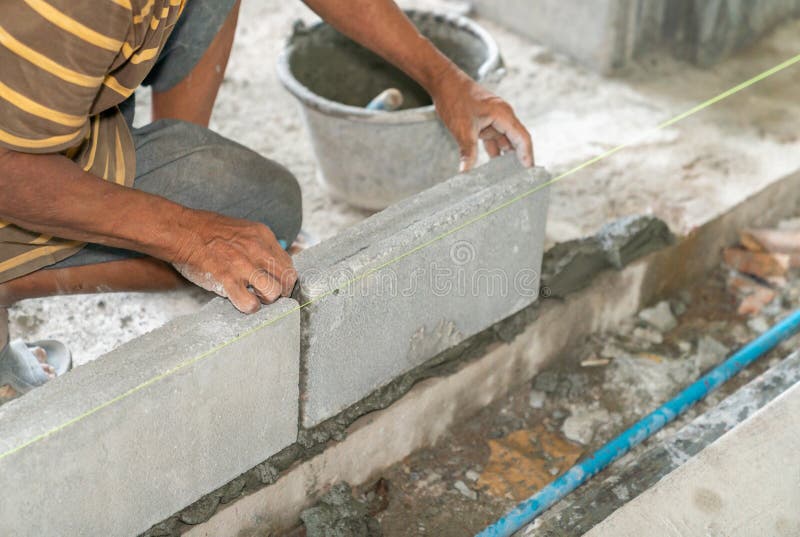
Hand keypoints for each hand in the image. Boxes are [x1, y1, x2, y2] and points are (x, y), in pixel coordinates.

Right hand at [170, 209, 296, 313]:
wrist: (182, 231)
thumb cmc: (208, 232)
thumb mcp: (243, 229)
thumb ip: (260, 245)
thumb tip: (272, 263)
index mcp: (263, 236)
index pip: (289, 264)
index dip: (285, 279)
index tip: (278, 285)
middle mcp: (258, 250)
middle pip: (287, 279)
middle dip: (280, 292)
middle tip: (268, 295)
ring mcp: (243, 265)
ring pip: (273, 293)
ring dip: (266, 300)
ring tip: (254, 297)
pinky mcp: (228, 280)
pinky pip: (250, 303)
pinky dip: (248, 307)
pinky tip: (240, 302)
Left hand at [430, 68, 533, 171]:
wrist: (443, 81)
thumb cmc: (455, 98)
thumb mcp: (462, 129)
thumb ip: (468, 152)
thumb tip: (466, 173)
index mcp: (503, 114)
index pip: (522, 138)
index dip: (527, 156)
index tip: (530, 172)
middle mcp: (502, 115)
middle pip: (516, 140)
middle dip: (518, 158)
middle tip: (520, 179)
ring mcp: (494, 117)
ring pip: (504, 140)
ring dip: (505, 156)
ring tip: (507, 176)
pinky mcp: (485, 120)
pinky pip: (494, 137)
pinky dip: (493, 150)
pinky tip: (492, 165)